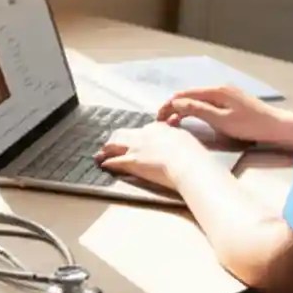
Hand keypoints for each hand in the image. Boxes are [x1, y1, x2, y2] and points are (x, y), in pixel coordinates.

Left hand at [94, 122, 208, 190]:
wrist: (186, 163)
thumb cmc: (192, 154)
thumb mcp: (185, 138)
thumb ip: (176, 135)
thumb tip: (175, 131)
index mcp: (159, 128)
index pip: (144, 129)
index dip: (139, 136)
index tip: (137, 139)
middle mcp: (144, 134)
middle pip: (124, 134)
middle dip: (116, 139)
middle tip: (110, 144)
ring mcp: (136, 147)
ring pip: (115, 145)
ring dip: (107, 149)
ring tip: (100, 153)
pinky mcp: (132, 161)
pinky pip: (115, 162)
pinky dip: (107, 163)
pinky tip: (103, 165)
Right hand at [158, 85, 292, 144]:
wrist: (275, 126)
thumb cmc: (249, 126)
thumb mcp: (221, 120)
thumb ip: (198, 109)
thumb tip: (176, 102)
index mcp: (216, 91)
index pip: (185, 94)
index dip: (169, 105)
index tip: (158, 118)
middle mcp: (219, 88)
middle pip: (189, 95)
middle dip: (173, 106)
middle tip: (162, 122)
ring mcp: (226, 94)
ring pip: (197, 99)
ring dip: (183, 109)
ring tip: (173, 122)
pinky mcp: (231, 101)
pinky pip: (206, 103)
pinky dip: (195, 110)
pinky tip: (192, 118)